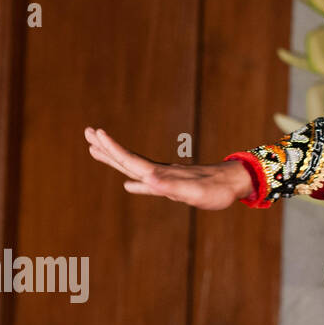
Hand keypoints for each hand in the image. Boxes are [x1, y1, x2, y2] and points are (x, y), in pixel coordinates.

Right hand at [84, 126, 254, 210]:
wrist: (236, 183)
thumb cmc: (217, 190)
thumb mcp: (194, 191)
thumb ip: (170, 186)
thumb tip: (145, 181)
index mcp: (161, 174)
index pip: (131, 160)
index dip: (113, 149)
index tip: (96, 133)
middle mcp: (160, 173)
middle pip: (127, 159)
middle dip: (107, 148)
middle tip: (87, 132)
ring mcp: (166, 177)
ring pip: (134, 168)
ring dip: (115, 159)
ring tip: (96, 151)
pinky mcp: (173, 185)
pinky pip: (147, 183)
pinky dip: (136, 183)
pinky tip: (129, 185)